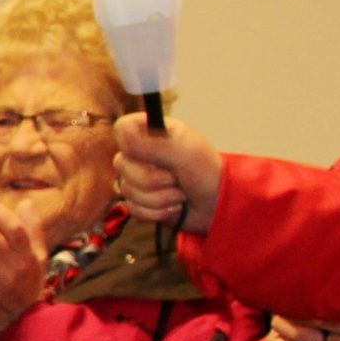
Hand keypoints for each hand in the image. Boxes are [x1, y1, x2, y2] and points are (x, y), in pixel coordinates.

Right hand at [114, 116, 223, 233]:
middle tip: (175, 178)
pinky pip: (134, 209)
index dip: (129, 142)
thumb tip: (122, 132)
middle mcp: (142, 154)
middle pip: (121, 165)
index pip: (122, 129)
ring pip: (127, 191)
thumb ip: (152, 143)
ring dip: (159, 198)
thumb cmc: (207, 172)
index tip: (148, 153)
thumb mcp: (184, 153)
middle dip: (151, 180)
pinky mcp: (141, 202)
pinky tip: (174, 207)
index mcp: (152, 134)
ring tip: (180, 195)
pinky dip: (157, 212)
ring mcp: (139, 179)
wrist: (219, 205)